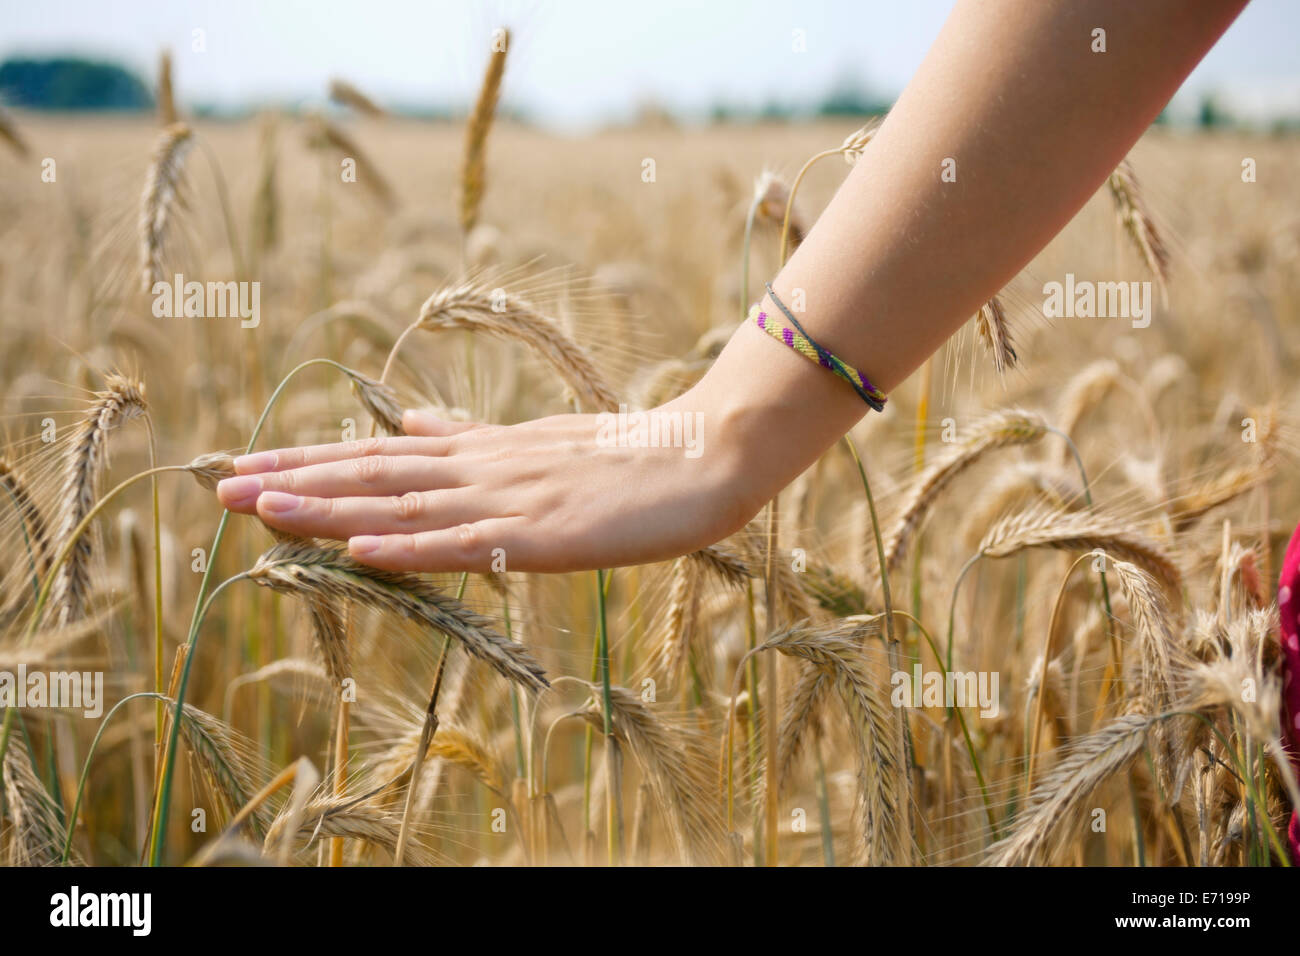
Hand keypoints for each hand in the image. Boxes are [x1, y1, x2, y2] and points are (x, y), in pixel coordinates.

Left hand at [215, 403, 760, 572]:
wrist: (706, 454)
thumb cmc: (633, 456)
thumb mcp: (539, 440)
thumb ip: (471, 438)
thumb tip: (408, 422)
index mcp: (484, 452)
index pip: (382, 455)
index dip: (312, 461)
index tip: (250, 465)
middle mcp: (485, 468)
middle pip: (376, 472)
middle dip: (297, 479)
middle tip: (223, 484)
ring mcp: (512, 498)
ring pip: (407, 503)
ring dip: (331, 507)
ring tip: (262, 509)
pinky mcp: (546, 533)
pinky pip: (467, 543)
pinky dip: (411, 547)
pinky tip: (360, 552)